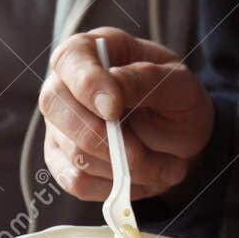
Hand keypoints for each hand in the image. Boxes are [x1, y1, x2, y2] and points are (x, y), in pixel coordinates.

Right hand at [40, 28, 213, 201]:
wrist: (183, 136)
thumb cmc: (177, 99)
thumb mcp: (177, 84)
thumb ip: (145, 80)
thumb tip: (110, 89)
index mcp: (93, 51)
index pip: (70, 58)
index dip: (87, 84)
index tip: (114, 109)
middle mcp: (66, 85)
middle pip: (55, 105)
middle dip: (102, 137)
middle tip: (142, 154)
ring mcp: (60, 124)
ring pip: (72, 151)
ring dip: (122, 168)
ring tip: (164, 166)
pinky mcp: (63, 160)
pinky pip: (76, 181)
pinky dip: (114, 186)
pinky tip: (144, 179)